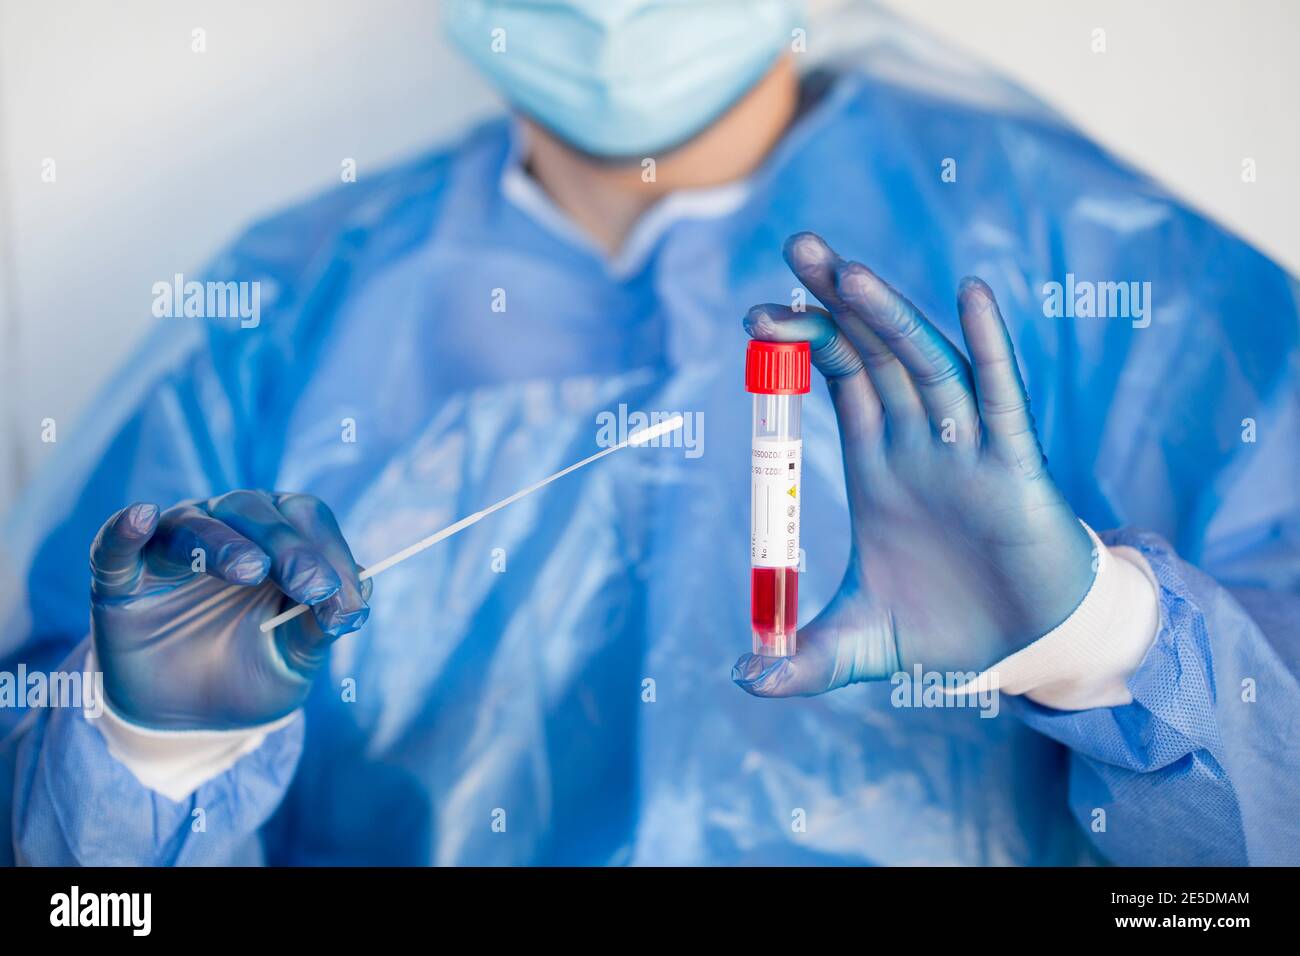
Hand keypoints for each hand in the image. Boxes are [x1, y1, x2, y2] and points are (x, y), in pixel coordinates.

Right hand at [90, 490, 370, 728]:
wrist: (194, 722)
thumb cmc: (253, 672)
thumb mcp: (296, 656)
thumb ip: (322, 624)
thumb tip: (360, 596)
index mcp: (275, 538)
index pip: (306, 519)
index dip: (330, 552)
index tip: (347, 601)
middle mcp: (225, 529)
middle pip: (254, 510)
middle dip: (288, 547)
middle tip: (312, 586)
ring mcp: (170, 550)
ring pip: (194, 523)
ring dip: (225, 543)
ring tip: (252, 570)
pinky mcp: (120, 580)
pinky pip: (116, 546)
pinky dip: (125, 529)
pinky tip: (140, 516)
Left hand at [734, 233, 1094, 696]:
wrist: (1028, 649)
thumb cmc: (949, 629)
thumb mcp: (864, 645)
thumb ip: (807, 658)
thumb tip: (746, 681)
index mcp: (877, 466)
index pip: (834, 383)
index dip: (799, 344)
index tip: (754, 316)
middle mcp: (918, 444)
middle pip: (872, 354)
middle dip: (835, 302)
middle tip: (797, 247)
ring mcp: (967, 449)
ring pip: (925, 367)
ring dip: (890, 317)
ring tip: (848, 272)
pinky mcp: (1016, 468)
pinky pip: (1003, 399)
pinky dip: (989, 348)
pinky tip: (973, 296)